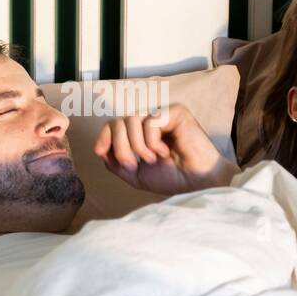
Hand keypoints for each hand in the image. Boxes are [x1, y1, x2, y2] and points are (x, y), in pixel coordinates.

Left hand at [93, 103, 239, 196]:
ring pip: (130, 120)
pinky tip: (166, 152)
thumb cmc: (172, 179)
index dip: (104, 136)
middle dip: (120, 147)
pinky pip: (149, 121)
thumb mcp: (136, 175)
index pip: (114, 125)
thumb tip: (100, 148)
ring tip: (151, 160)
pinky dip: (152, 142)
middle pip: (118, 122)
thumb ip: (116, 163)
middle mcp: (150, 121)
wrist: (196, 183)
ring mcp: (162, 114)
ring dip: (136, 146)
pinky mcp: (175, 112)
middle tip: (132, 165)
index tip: (100, 151)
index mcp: (141, 133)